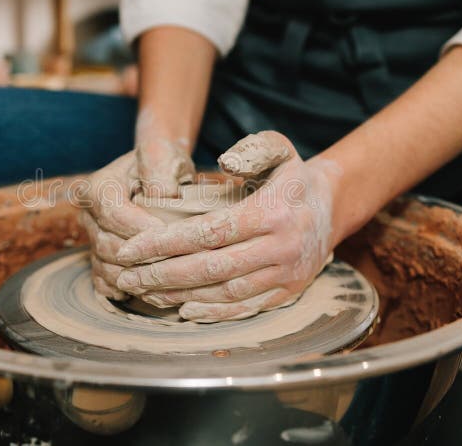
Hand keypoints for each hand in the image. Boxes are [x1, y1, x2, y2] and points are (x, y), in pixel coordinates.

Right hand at [75, 142, 194, 299]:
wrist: (154, 171)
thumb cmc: (161, 162)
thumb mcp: (163, 155)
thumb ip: (160, 172)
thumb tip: (163, 197)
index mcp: (97, 187)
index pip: (113, 214)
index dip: (141, 228)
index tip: (169, 234)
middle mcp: (87, 215)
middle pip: (108, 245)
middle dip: (142, 256)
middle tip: (177, 261)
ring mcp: (91, 240)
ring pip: (106, 268)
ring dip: (136, 277)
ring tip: (169, 279)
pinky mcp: (98, 258)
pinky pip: (105, 283)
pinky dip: (127, 290)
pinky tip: (152, 291)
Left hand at [113, 131, 339, 321]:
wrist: (333, 207)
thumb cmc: (292, 176)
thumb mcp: (279, 148)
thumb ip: (252, 149)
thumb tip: (223, 163)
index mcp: (272, 213)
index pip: (210, 233)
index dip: (166, 243)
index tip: (132, 248)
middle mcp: (280, 249)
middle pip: (212, 268)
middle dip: (164, 275)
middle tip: (127, 276)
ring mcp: (285, 276)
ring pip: (225, 293)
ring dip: (181, 296)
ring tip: (144, 292)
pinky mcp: (287, 294)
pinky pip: (246, 309)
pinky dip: (213, 313)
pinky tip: (183, 310)